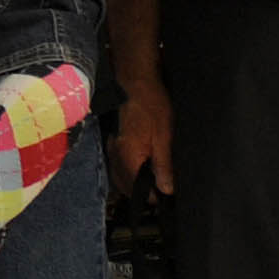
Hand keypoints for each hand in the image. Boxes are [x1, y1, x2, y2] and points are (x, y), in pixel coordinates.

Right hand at [114, 69, 176, 195]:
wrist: (135, 81)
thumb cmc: (151, 104)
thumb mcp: (164, 137)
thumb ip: (164, 165)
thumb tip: (167, 189)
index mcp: (128, 159)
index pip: (137, 191)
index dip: (153, 197)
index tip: (167, 196)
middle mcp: (115, 157)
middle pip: (126, 186)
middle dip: (142, 192)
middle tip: (161, 189)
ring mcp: (112, 148)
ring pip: (120, 176)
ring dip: (134, 181)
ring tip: (153, 179)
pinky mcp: (113, 141)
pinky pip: (118, 164)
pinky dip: (128, 170)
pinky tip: (141, 165)